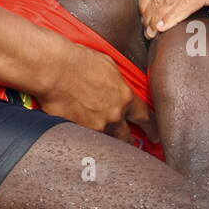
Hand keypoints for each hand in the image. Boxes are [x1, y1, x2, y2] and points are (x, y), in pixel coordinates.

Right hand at [32, 41, 157, 144]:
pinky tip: (81, 140)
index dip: (151, 127)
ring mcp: (96, 126)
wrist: (54, 69)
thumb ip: (117, 82)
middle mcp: (114, 115)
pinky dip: (84, 139)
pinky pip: (84, 140)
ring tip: (105, 148)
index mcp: (125, 97)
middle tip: (130, 147)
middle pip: (127, 137)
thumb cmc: (78, 61)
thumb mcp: (108, 65)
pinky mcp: (77, 131)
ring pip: (105, 141)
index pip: (146, 117)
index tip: (154, 135)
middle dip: (129, 142)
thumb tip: (117, 85)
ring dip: (106, 142)